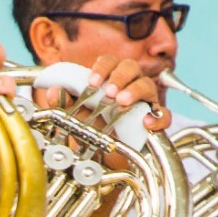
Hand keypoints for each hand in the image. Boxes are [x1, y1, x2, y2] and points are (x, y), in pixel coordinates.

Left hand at [36, 56, 170, 132]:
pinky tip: (147, 123)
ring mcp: (145, 100)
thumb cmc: (96, 128)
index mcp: (111, 78)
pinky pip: (164, 114)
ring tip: (122, 102)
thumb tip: (53, 92)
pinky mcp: (155, 119)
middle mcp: (130, 84)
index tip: (92, 82)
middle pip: (131, 67)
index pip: (110, 61)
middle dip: (119, 77)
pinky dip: (158, 117)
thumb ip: (66, 103)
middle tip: (109, 92)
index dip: (102, 68)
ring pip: (147, 85)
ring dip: (134, 91)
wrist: (109, 154)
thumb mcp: (77, 116)